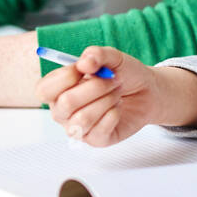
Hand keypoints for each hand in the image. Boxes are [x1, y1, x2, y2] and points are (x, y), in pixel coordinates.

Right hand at [35, 46, 196, 146]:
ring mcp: (80, 127)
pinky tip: (120, 111)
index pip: (44, 88)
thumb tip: (86, 59)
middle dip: (91, 89)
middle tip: (111, 81)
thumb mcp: (118, 58)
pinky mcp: (98, 140)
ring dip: (103, 102)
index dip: (62, 78)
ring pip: (78, 120)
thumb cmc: (130, 74)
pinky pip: (97, 133)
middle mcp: (66, 109)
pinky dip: (111, 118)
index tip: (86, 68)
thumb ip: (100, 55)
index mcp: (64, 87)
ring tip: (117, 95)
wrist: (152, 91)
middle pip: (60, 105)